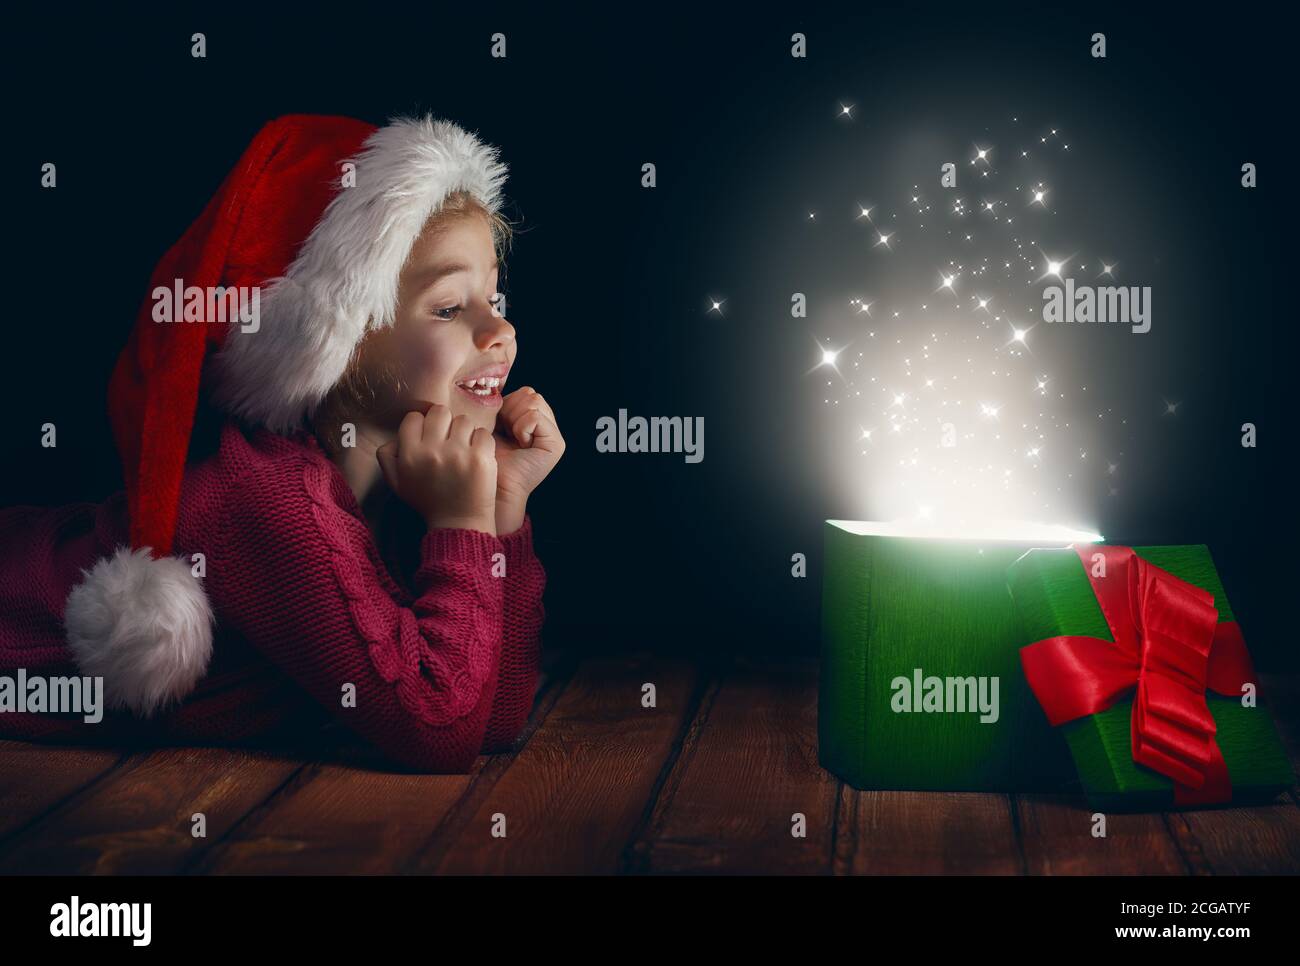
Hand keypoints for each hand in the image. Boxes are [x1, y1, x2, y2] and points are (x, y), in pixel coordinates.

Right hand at [377, 403, 497, 534]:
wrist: (458, 523)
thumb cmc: (428, 501)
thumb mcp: (397, 482)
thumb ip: (387, 457)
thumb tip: (395, 437)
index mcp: (410, 455)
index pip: (414, 417)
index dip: (422, 424)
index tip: (429, 437)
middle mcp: (432, 452)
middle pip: (440, 411)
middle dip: (445, 422)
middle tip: (448, 439)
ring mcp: (458, 454)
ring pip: (464, 420)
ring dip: (465, 432)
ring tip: (463, 449)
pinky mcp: (481, 458)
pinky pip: (483, 433)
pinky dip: (482, 442)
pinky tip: (476, 456)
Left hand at [494, 387, 564, 526]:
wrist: (491, 486)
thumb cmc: (487, 458)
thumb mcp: (493, 425)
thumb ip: (502, 405)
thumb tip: (495, 386)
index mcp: (534, 420)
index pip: (525, 392)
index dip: (507, 405)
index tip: (501, 428)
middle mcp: (548, 426)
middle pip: (531, 394)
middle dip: (511, 411)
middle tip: (507, 434)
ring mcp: (555, 435)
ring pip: (533, 402)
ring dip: (516, 419)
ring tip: (513, 439)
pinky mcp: (556, 444)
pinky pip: (535, 417)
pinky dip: (521, 428)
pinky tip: (519, 444)